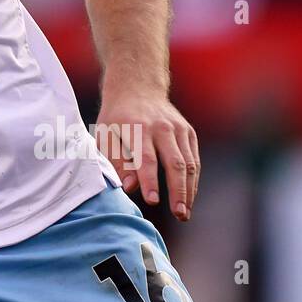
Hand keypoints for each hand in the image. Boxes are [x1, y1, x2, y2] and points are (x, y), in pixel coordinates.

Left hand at [95, 89, 199, 220]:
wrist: (137, 87)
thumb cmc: (116, 117)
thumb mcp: (106, 134)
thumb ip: (116, 160)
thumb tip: (129, 187)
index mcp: (137, 127)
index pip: (146, 159)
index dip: (149, 181)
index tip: (152, 201)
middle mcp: (162, 127)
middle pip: (175, 163)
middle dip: (178, 191)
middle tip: (179, 214)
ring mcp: (178, 129)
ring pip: (189, 164)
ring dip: (189, 190)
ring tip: (185, 214)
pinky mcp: (188, 132)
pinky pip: (194, 160)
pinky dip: (193, 181)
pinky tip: (188, 198)